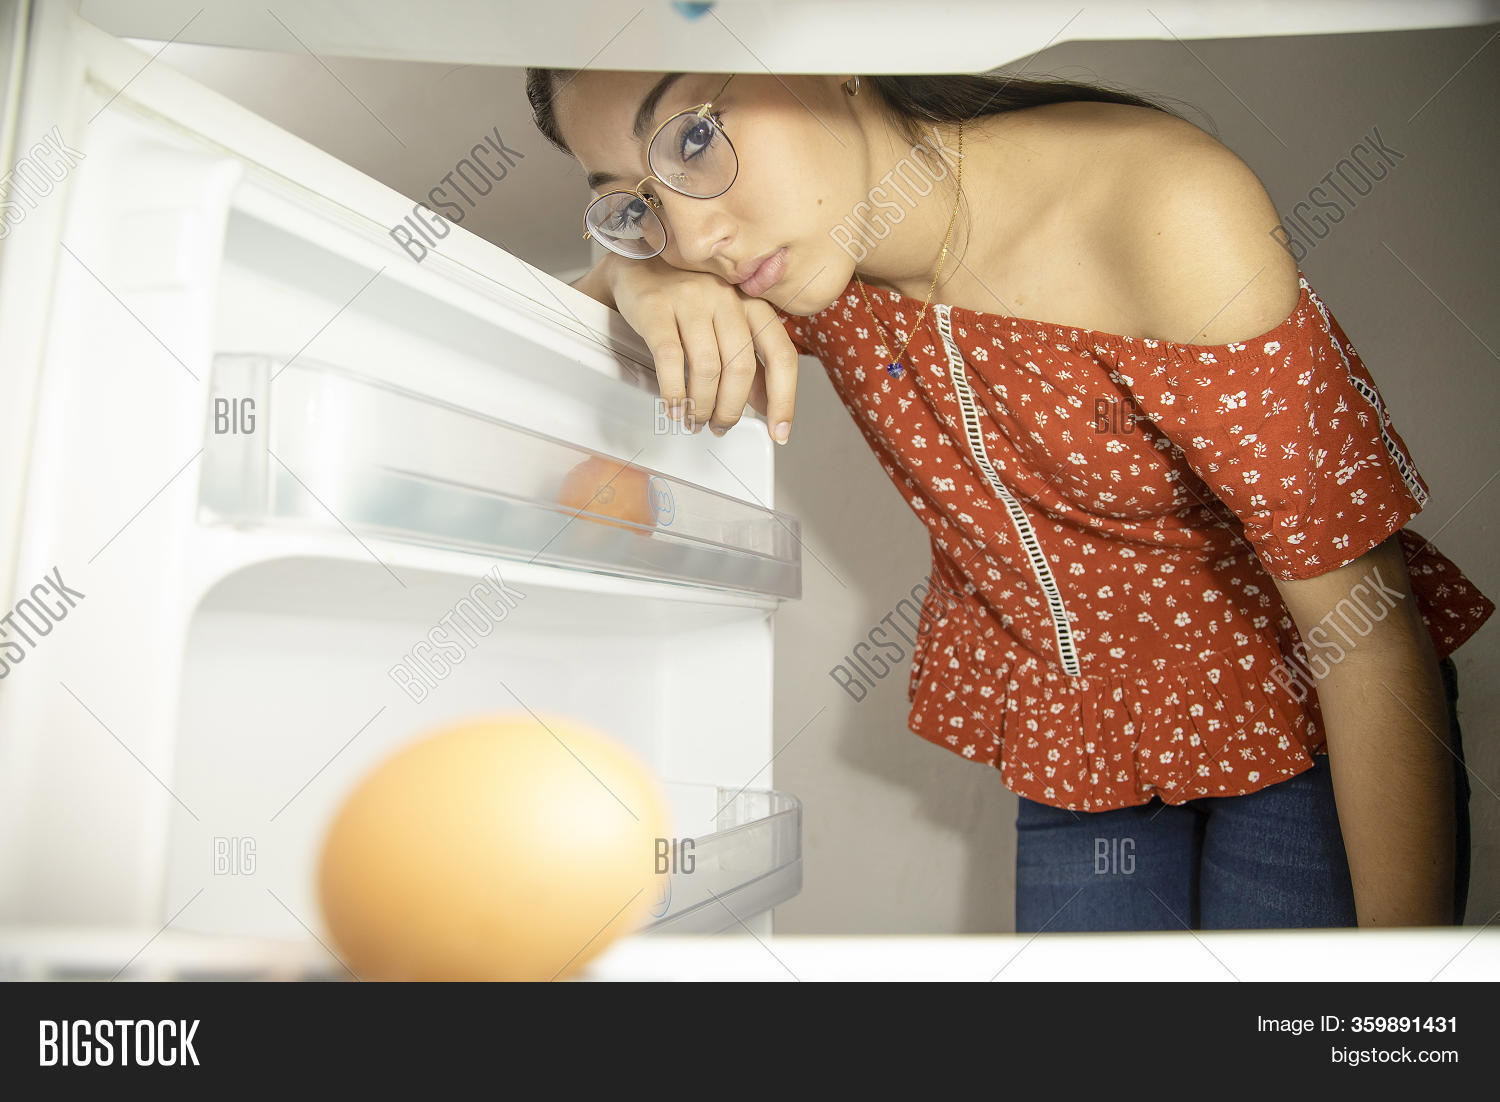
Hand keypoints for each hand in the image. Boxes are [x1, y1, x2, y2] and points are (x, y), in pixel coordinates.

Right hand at [604, 256, 797, 442]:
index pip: (781, 354)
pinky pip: (670, 359)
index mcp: (751, 303)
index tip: (779, 431)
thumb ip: (747, 362)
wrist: (637, 268)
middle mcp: (726, 296)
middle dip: (731, 409)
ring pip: (707, 368)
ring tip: (694, 420)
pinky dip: (674, 392)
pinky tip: (674, 407)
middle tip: (719, 427)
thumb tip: (767, 405)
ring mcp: (691, 298)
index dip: (783, 398)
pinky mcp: (656, 306)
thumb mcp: (724, 327)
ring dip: (702, 406)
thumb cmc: (685, 302)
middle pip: (741, 367)